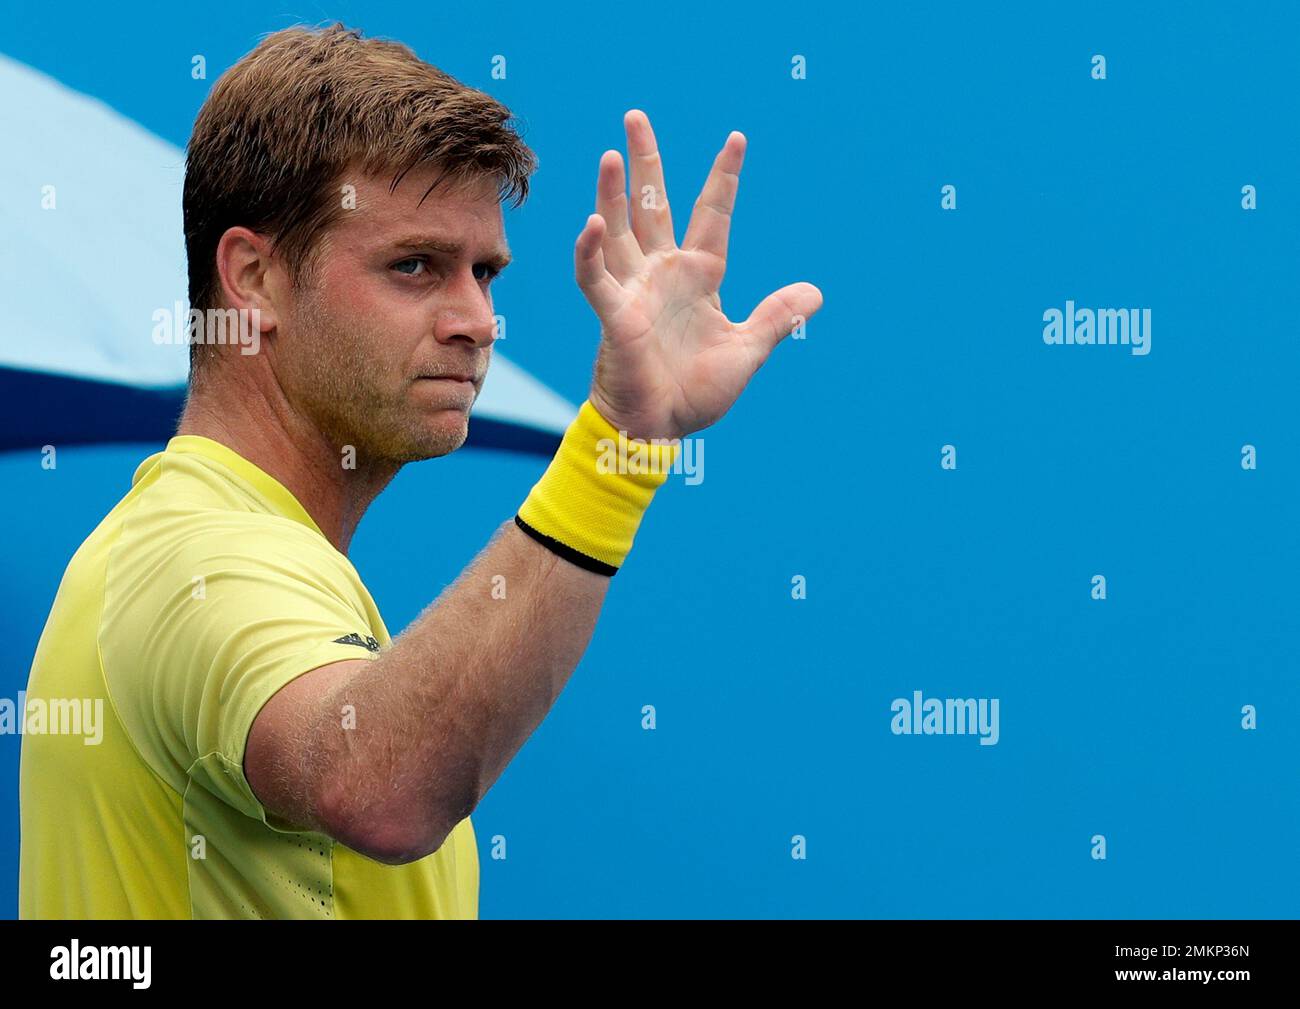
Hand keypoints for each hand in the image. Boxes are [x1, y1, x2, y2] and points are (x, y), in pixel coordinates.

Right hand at [575, 109, 822, 442]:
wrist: (660, 429)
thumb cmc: (695, 392)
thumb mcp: (746, 352)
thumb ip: (776, 318)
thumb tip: (816, 293)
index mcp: (699, 277)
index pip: (712, 215)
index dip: (723, 177)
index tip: (737, 139)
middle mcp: (663, 274)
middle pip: (653, 205)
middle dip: (645, 161)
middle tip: (635, 116)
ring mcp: (635, 291)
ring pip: (620, 230)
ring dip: (612, 194)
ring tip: (610, 154)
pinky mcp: (614, 315)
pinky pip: (596, 278)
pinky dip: (590, 252)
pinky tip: (591, 224)